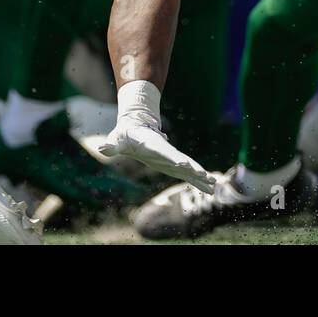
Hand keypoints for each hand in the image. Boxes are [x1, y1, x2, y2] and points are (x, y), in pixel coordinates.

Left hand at [95, 101, 215, 194]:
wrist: (137, 127)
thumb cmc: (126, 135)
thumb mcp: (117, 139)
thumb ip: (112, 144)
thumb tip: (103, 147)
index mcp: (153, 144)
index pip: (164, 152)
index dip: (174, 158)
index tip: (184, 164)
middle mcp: (166, 152)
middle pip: (182, 160)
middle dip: (194, 169)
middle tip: (206, 176)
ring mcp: (171, 159)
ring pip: (189, 168)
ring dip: (200, 177)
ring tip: (213, 185)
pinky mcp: (174, 165)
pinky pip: (188, 174)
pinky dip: (198, 181)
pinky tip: (210, 189)